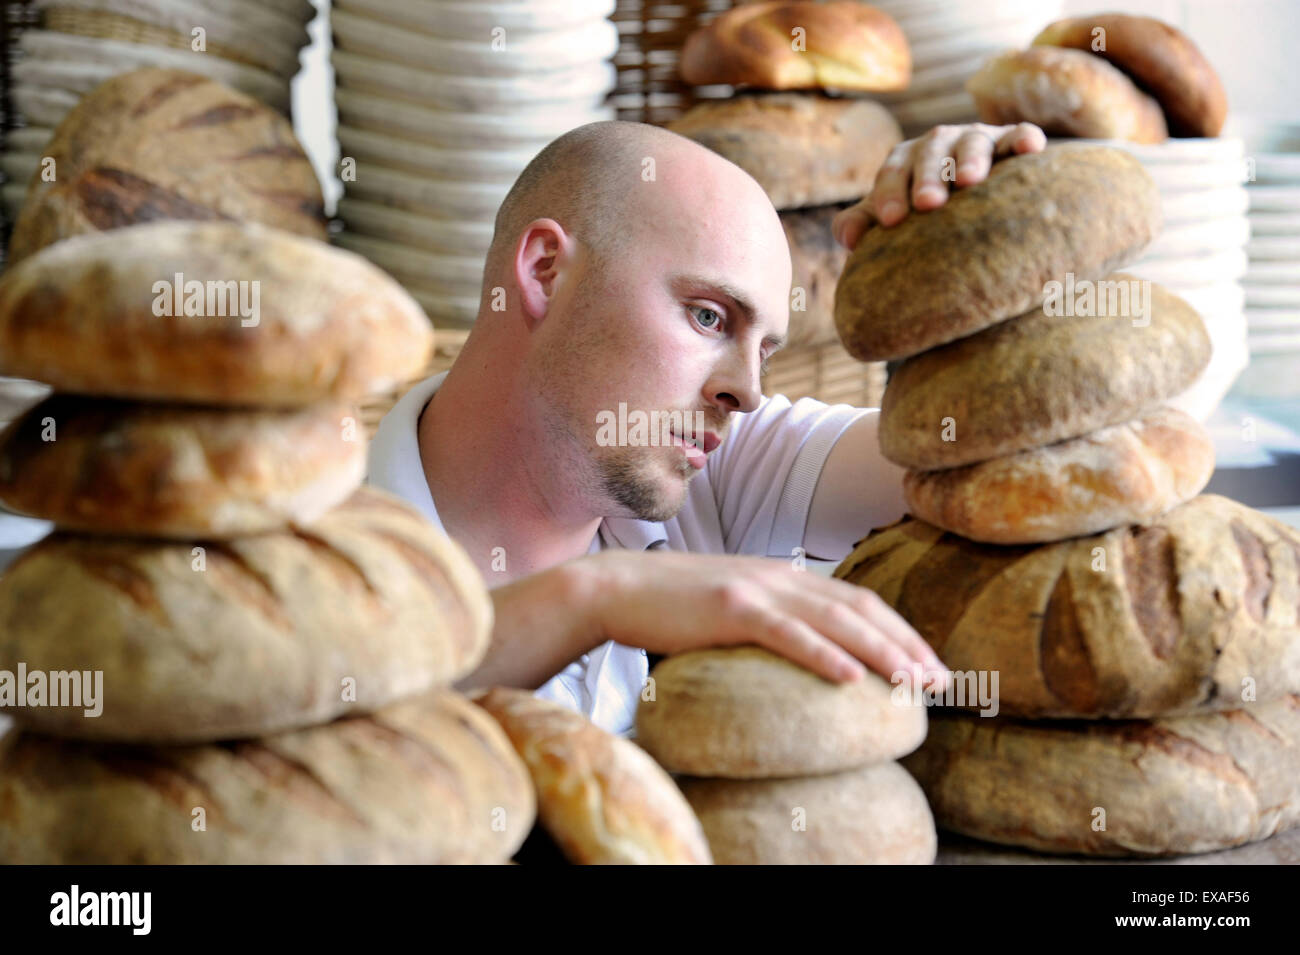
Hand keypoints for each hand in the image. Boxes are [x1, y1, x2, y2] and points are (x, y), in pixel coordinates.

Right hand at [582, 549, 949, 688]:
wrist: (618, 587)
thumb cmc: (672, 607)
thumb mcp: (732, 606)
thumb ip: (770, 619)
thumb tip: (805, 650)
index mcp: (784, 576)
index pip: (856, 601)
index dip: (898, 630)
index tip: (928, 664)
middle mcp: (780, 576)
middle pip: (858, 608)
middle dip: (905, 643)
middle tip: (940, 680)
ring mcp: (757, 589)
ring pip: (834, 620)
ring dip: (880, 651)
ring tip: (913, 682)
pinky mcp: (730, 607)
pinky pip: (786, 634)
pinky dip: (823, 654)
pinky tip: (851, 678)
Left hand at [832, 121, 1046, 249]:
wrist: (968, 188)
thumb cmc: (919, 210)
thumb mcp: (889, 213)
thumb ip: (860, 223)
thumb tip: (848, 239)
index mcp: (904, 160)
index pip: (892, 173)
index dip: (889, 193)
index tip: (891, 220)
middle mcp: (938, 143)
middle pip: (929, 156)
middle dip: (927, 178)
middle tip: (927, 204)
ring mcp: (975, 138)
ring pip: (972, 142)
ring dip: (970, 159)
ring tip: (970, 181)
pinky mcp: (1011, 139)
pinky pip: (1018, 135)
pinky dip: (1024, 138)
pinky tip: (1032, 148)